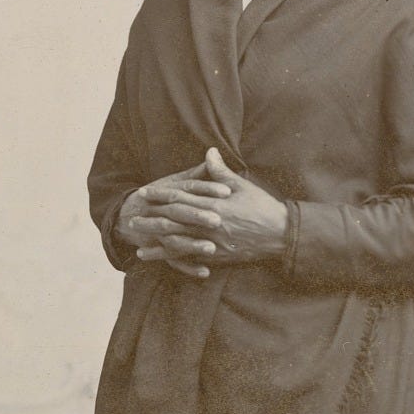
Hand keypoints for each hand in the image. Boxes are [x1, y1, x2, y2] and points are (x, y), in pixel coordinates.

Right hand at [115, 161, 230, 278]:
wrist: (127, 215)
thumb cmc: (160, 196)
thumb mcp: (175, 182)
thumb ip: (196, 174)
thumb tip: (213, 154)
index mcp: (168, 192)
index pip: (188, 188)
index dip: (207, 188)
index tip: (227, 191)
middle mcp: (160, 212)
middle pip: (180, 213)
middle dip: (197, 217)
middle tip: (218, 221)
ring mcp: (157, 233)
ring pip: (174, 239)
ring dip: (192, 245)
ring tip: (212, 248)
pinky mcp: (159, 250)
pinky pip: (173, 262)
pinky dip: (189, 267)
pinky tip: (206, 272)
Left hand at [131, 148, 287, 275]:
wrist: (281, 234)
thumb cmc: (263, 207)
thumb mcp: (243, 185)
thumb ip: (221, 171)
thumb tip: (209, 151)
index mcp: (214, 204)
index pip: (181, 198)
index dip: (161, 196)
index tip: (144, 193)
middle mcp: (210, 224)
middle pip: (174, 221)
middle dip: (152, 219)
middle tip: (132, 219)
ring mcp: (213, 242)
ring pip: (179, 243)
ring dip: (157, 243)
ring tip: (138, 243)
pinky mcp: (218, 257)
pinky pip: (192, 259)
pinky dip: (174, 260)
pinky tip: (162, 261)